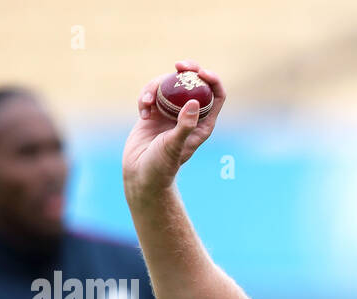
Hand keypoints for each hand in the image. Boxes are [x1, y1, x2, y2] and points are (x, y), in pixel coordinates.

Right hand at [122, 60, 225, 202]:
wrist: (141, 174)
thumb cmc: (161, 165)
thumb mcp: (174, 146)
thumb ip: (184, 125)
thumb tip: (194, 102)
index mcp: (203, 123)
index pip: (216, 96)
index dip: (212, 80)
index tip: (199, 72)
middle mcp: (189, 115)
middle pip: (194, 83)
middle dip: (188, 71)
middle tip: (179, 65)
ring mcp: (171, 112)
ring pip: (169, 85)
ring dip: (157, 86)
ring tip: (146, 102)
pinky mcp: (154, 112)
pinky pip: (152, 93)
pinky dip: (146, 97)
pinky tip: (142, 112)